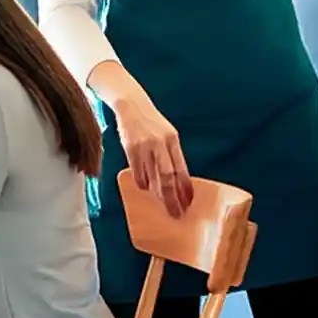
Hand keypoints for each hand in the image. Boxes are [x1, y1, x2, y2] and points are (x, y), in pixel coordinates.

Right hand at [114, 95, 192, 217]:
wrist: (131, 105)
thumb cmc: (152, 122)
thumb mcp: (167, 134)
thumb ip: (172, 154)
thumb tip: (178, 181)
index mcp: (172, 140)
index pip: (180, 169)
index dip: (184, 189)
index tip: (188, 203)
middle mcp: (159, 143)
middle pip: (167, 177)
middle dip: (172, 197)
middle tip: (175, 212)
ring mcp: (144, 146)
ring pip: (151, 177)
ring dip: (157, 193)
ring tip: (162, 203)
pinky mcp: (130, 148)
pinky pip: (137, 173)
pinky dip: (142, 183)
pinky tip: (145, 188)